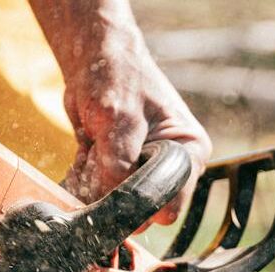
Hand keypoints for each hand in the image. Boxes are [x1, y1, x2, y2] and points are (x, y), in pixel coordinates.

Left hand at [62, 53, 210, 222]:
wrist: (95, 60)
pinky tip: (85, 154)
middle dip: (114, 192)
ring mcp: (147, 172)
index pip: (171, 204)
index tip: (112, 185)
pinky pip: (101, 196)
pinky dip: (86, 180)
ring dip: (96, 185)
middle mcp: (173, 169)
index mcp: (189, 154)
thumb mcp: (119, 118)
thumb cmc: (117, 76)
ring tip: (93, 148)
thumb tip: (113, 205)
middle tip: (99, 157)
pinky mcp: (123, 174)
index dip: (140, 203)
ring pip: (118, 205)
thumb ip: (119, 163)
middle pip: (144, 210)